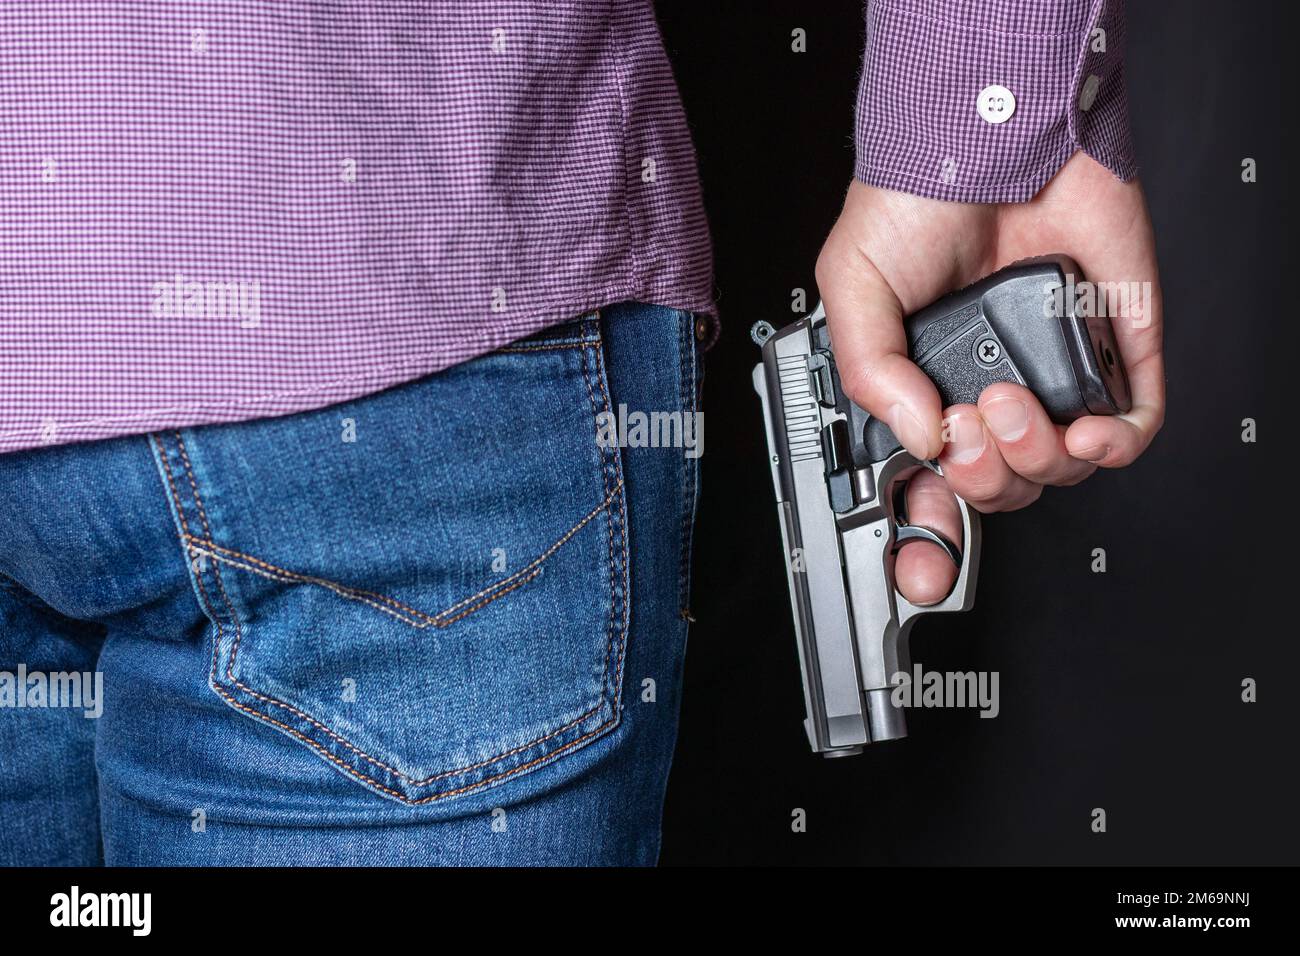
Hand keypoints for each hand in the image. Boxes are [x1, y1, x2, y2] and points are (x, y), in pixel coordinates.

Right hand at [814, 152, 1163, 605]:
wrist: (986, 135)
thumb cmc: (910, 202)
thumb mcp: (848, 289)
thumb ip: (867, 372)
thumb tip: (920, 439)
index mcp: (925, 386)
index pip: (932, 482)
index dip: (927, 534)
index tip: (920, 568)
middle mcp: (989, 385)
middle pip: (999, 488)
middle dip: (984, 480)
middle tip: (966, 426)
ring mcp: (1052, 370)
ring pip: (1061, 470)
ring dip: (1037, 460)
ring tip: (1012, 405)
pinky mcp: (1112, 348)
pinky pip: (1130, 428)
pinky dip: (1112, 445)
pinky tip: (1081, 428)